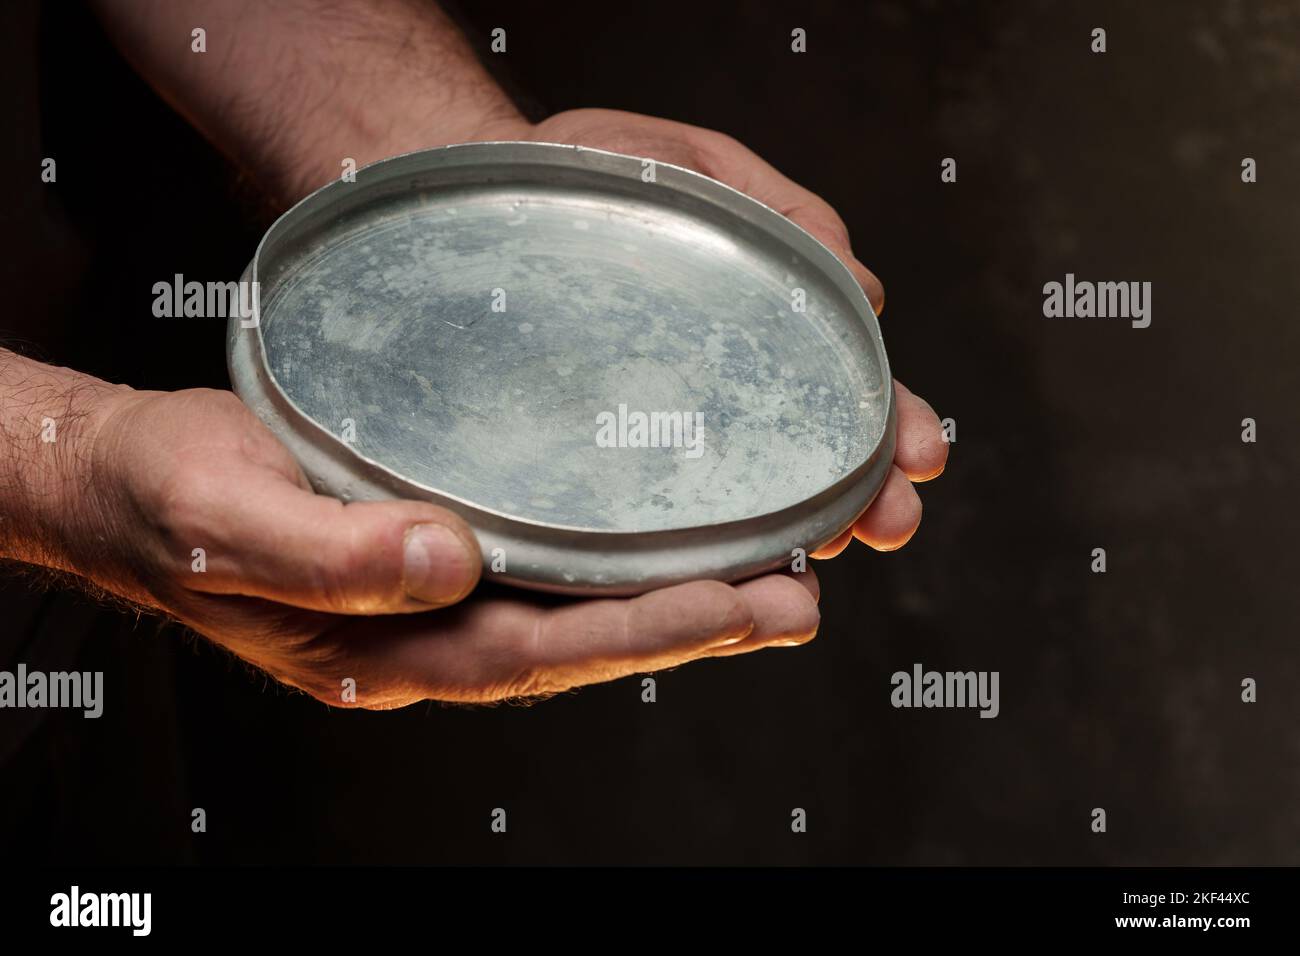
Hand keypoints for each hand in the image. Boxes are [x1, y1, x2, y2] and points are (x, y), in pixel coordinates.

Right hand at [87, 388, 819, 706]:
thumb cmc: (170, 500)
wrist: (130, 480)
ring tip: (775, 575)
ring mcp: (436, 601)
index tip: (737, 602)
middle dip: (693, 623)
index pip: (535, 650)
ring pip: (577, 609)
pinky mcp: (440, 553)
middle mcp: (426, 634)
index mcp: (383, 649)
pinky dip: (620, 558)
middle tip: (797, 598)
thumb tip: (446, 560)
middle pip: (580, 639)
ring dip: (676, 594)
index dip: (641, 629)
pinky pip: (548, 567)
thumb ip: (331, 556)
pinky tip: (674, 534)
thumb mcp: (230, 520)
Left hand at [514, 109, 948, 556]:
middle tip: (891, 524)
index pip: (845, 391)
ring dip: (800, 534)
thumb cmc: (597, 174)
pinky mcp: (597, 464)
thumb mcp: (705, 170)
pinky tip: (726, 569)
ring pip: (746, 503)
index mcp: (762, 334)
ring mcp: (662, 437)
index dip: (892, 425)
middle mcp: (721, 398)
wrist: (478, 193)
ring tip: (830, 552)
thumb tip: (869, 294)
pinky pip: (652, 515)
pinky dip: (699, 548)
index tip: (922, 456)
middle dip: (863, 500)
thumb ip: (788, 216)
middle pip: (810, 464)